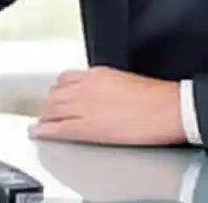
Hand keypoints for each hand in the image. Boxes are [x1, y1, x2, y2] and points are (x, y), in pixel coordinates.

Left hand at [28, 66, 185, 145]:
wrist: (170, 108)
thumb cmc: (156, 97)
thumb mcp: (124, 79)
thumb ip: (104, 84)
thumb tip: (99, 93)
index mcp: (96, 75)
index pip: (65, 79)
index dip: (58, 91)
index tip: (57, 97)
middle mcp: (85, 88)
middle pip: (54, 95)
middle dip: (48, 105)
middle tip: (46, 113)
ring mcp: (84, 107)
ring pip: (52, 110)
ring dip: (44, 116)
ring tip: (41, 123)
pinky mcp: (87, 127)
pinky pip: (58, 128)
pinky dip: (44, 130)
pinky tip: (37, 132)